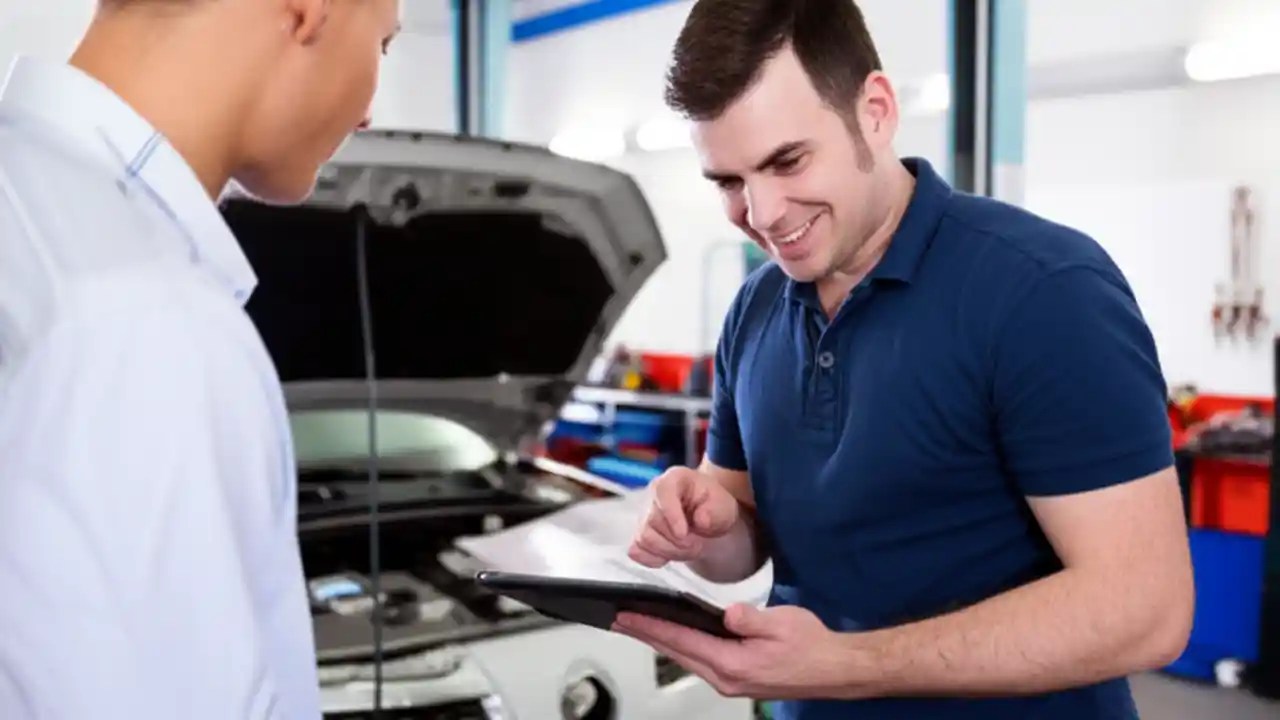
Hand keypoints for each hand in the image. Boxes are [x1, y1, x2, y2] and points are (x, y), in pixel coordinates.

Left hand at [613, 604, 857, 699]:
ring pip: (686, 660)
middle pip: (676, 653)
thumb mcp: (781, 623)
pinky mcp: (737, 680)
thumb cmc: (812, 646)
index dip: (651, 627)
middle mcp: (726, 678)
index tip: (627, 617)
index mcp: (732, 663)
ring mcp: (730, 682)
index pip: (681, 640)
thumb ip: (749, 619)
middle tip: (620, 621)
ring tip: (640, 627)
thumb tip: (727, 615)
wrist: (835, 670)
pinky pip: (700, 663)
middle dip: (646, 635)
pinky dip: (682, 648)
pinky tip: (676, 639)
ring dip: (661, 642)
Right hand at [627, 466, 740, 567]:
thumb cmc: (713, 506)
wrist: (707, 517)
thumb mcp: (723, 505)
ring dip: (669, 551)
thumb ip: (715, 511)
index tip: (683, 534)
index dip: (671, 515)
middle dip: (678, 541)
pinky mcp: (639, 535)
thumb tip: (701, 520)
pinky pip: (637, 551)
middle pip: (653, 521)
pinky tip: (670, 554)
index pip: (663, 492)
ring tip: (688, 548)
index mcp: (674, 479)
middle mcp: (653, 495)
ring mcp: (643, 515)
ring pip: (644, 539)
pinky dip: (653, 559)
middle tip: (697, 544)